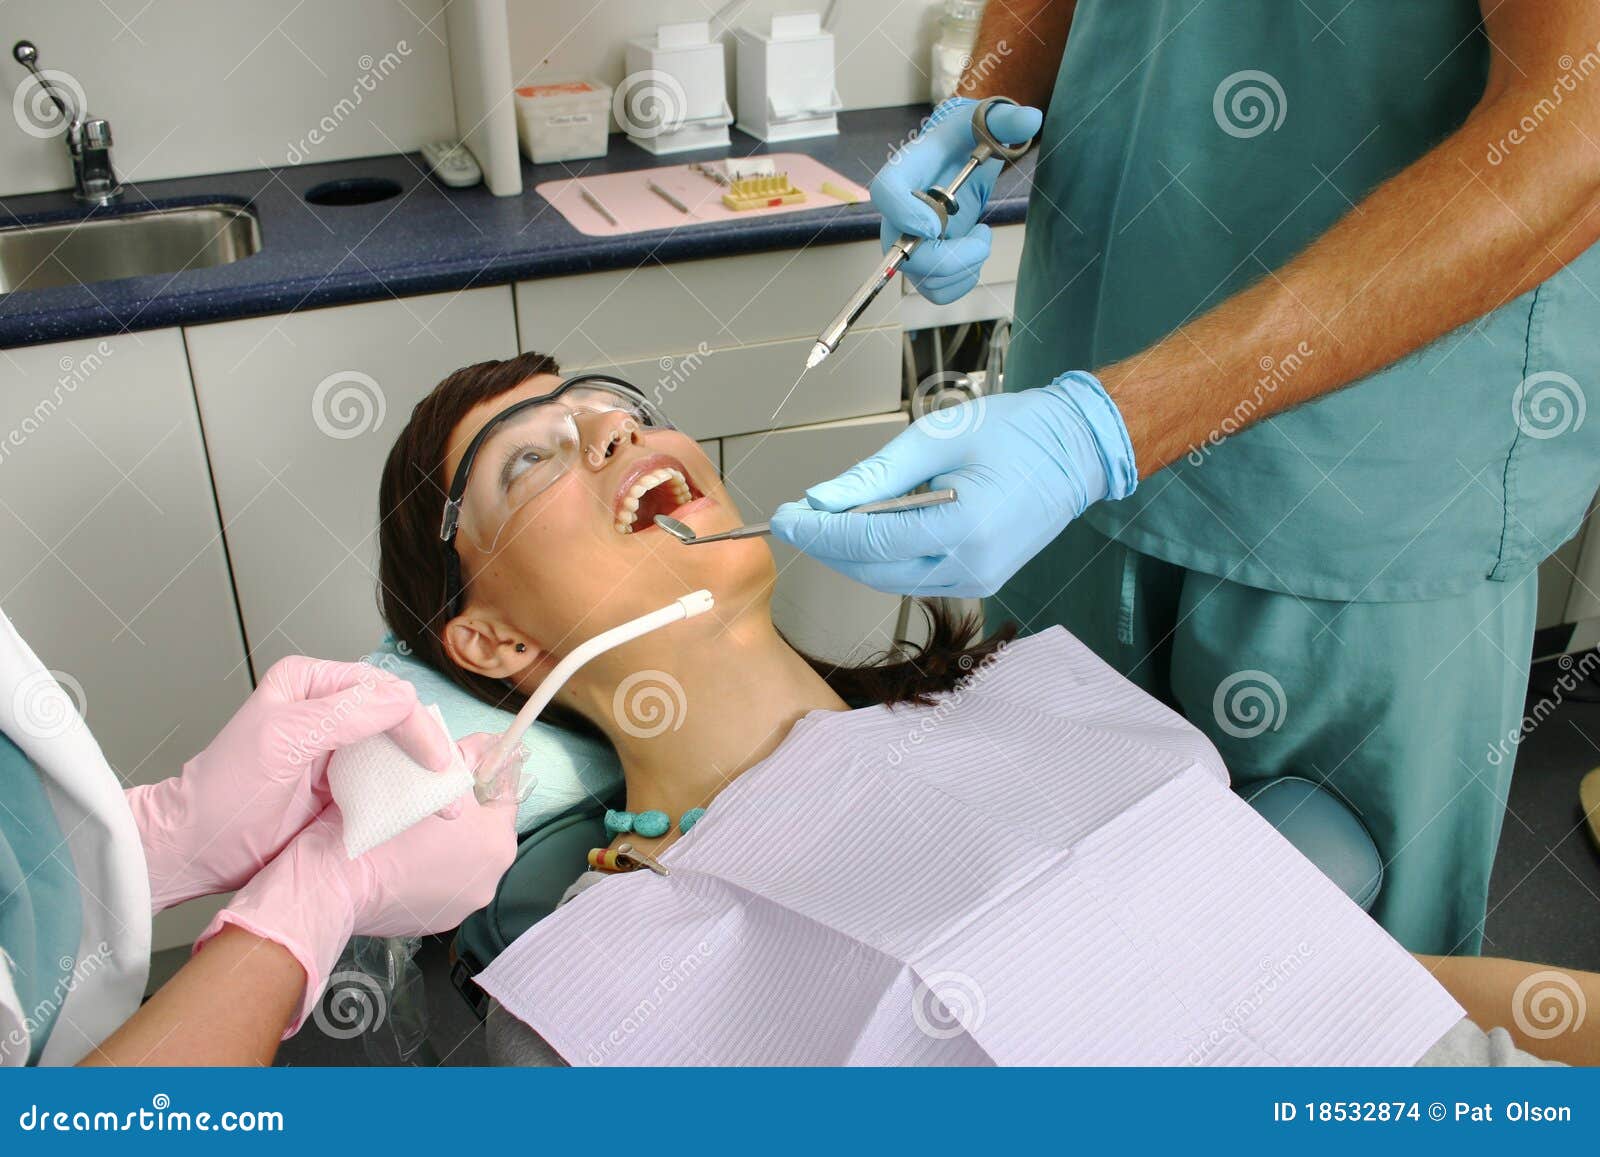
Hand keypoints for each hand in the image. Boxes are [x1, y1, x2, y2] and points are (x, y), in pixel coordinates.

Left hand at [127, 656, 458, 911]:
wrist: (196, 850)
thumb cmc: (224, 794)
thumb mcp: (282, 742)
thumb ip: (342, 714)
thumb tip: (404, 699)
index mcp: (310, 683)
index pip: (381, 691)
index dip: (413, 723)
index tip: (432, 761)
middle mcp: (326, 708)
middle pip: (397, 718)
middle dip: (427, 749)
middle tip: (449, 783)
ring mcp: (335, 748)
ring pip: (397, 750)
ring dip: (422, 775)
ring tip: (445, 802)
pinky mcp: (340, 784)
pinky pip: (385, 781)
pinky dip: (406, 795)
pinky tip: (422, 809)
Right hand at [195, 733, 519, 1033]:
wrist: (331, 885)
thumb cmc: (380, 828)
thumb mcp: (427, 777)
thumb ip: (466, 759)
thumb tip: (488, 745)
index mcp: (498, 843)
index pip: (506, 794)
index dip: (486, 772)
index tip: (468, 761)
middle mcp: (489, 880)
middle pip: (485, 827)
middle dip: (465, 806)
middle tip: (432, 788)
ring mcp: (462, 906)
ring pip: (462, 855)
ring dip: (446, 837)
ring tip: (413, 821)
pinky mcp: (434, 921)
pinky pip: (438, 881)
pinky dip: (426, 866)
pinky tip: (401, 853)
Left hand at [770, 372, 1136, 596]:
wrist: (1077, 449)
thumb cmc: (1018, 432)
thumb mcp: (939, 438)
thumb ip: (877, 473)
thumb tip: (824, 499)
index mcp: (964, 529)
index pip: (869, 542)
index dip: (819, 532)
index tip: (784, 518)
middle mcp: (972, 566)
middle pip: (874, 570)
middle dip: (828, 546)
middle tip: (794, 519)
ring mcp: (978, 579)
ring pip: (891, 580)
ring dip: (854, 555)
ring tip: (825, 522)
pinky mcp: (980, 578)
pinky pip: (916, 577)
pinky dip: (885, 557)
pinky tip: (867, 531)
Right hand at [872, 96, 1041, 303]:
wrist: (959, 160)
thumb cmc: (964, 140)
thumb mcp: (985, 122)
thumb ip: (1005, 120)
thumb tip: (1031, 119)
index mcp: (905, 171)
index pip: (886, 192)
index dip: (906, 214)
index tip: (937, 222)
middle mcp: (896, 213)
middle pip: (905, 254)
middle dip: (954, 256)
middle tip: (982, 234)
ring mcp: (905, 244)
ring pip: (925, 279)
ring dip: (964, 268)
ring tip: (979, 237)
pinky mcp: (921, 266)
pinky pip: (937, 291)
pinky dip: (963, 281)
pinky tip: (972, 253)